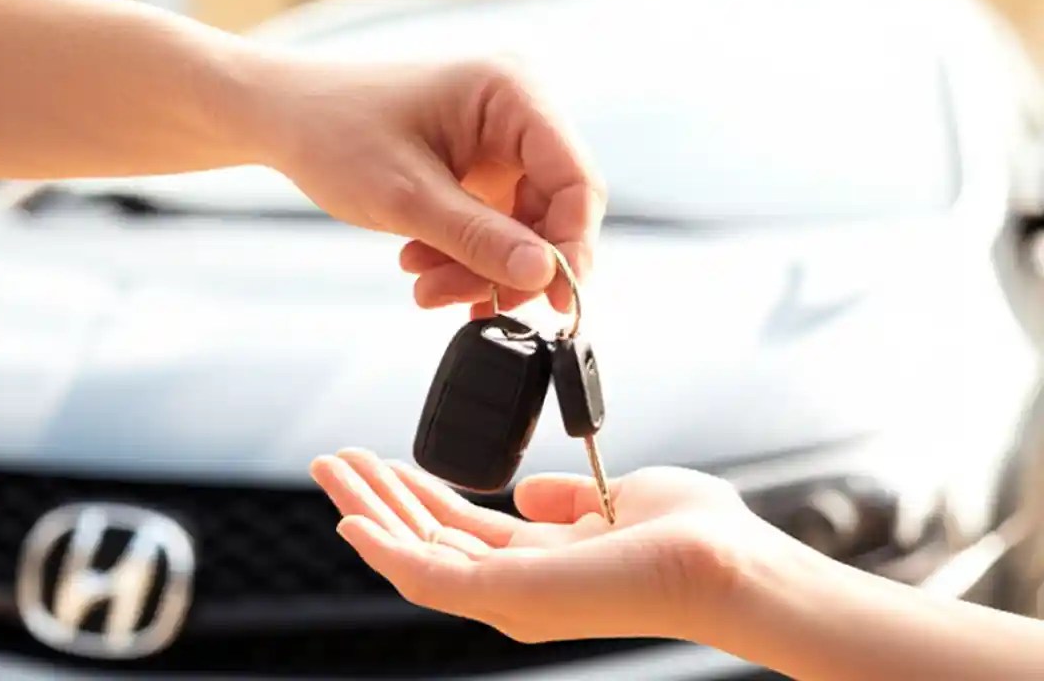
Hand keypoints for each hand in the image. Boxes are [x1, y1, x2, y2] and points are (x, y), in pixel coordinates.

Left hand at [262, 58, 605, 316]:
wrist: (283, 120)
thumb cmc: (334, 133)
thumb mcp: (407, 198)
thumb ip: (480, 239)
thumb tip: (545, 276)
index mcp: (511, 93)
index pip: (575, 179)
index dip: (572, 245)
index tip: (555, 300)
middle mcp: (515, 112)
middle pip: (552, 209)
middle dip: (510, 263)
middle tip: (474, 304)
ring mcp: (497, 143)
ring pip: (520, 227)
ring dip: (478, 268)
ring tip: (426, 287)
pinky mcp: (477, 169)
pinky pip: (494, 226)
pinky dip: (466, 257)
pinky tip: (430, 273)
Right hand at [309, 448, 781, 643]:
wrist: (723, 561)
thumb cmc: (691, 537)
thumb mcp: (612, 498)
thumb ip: (563, 499)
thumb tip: (526, 490)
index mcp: (542, 559)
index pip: (459, 529)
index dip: (415, 494)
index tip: (381, 461)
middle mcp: (517, 583)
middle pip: (424, 539)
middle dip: (376, 499)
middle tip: (335, 462)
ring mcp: (508, 594)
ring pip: (412, 554)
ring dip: (367, 512)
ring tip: (332, 471)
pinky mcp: (503, 595)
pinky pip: (422, 576)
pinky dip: (381, 548)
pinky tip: (350, 520)